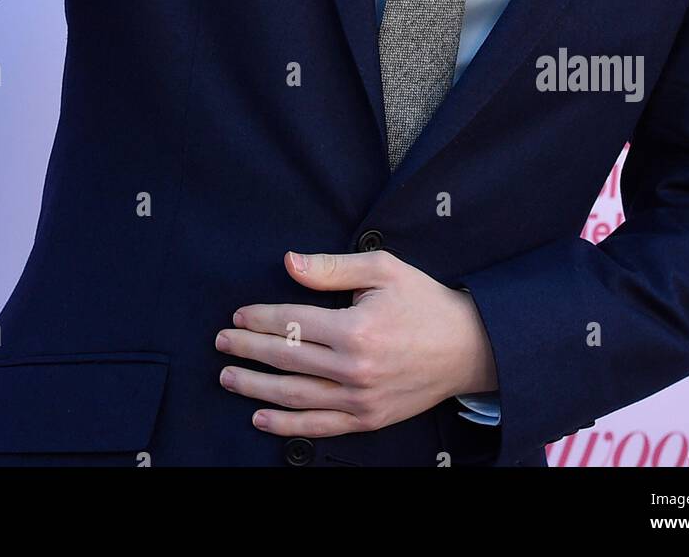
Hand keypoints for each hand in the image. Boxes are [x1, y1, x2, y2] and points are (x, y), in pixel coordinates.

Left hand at [214, 249, 497, 437]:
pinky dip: (287, 426)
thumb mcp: (382, 270)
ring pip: (296, 396)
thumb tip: (290, 262)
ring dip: (256, 387)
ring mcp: (361, 399)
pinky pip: (319, 427)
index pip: (293, 322)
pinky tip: (261, 417)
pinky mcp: (369, 419)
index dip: (261, 319)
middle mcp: (355, 367)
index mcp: (356, 327)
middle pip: (287, 358)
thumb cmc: (424, 301)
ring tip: (228, 378)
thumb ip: (332, 268)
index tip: (238, 316)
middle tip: (221, 344)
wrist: (468, 347)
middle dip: (248, 350)